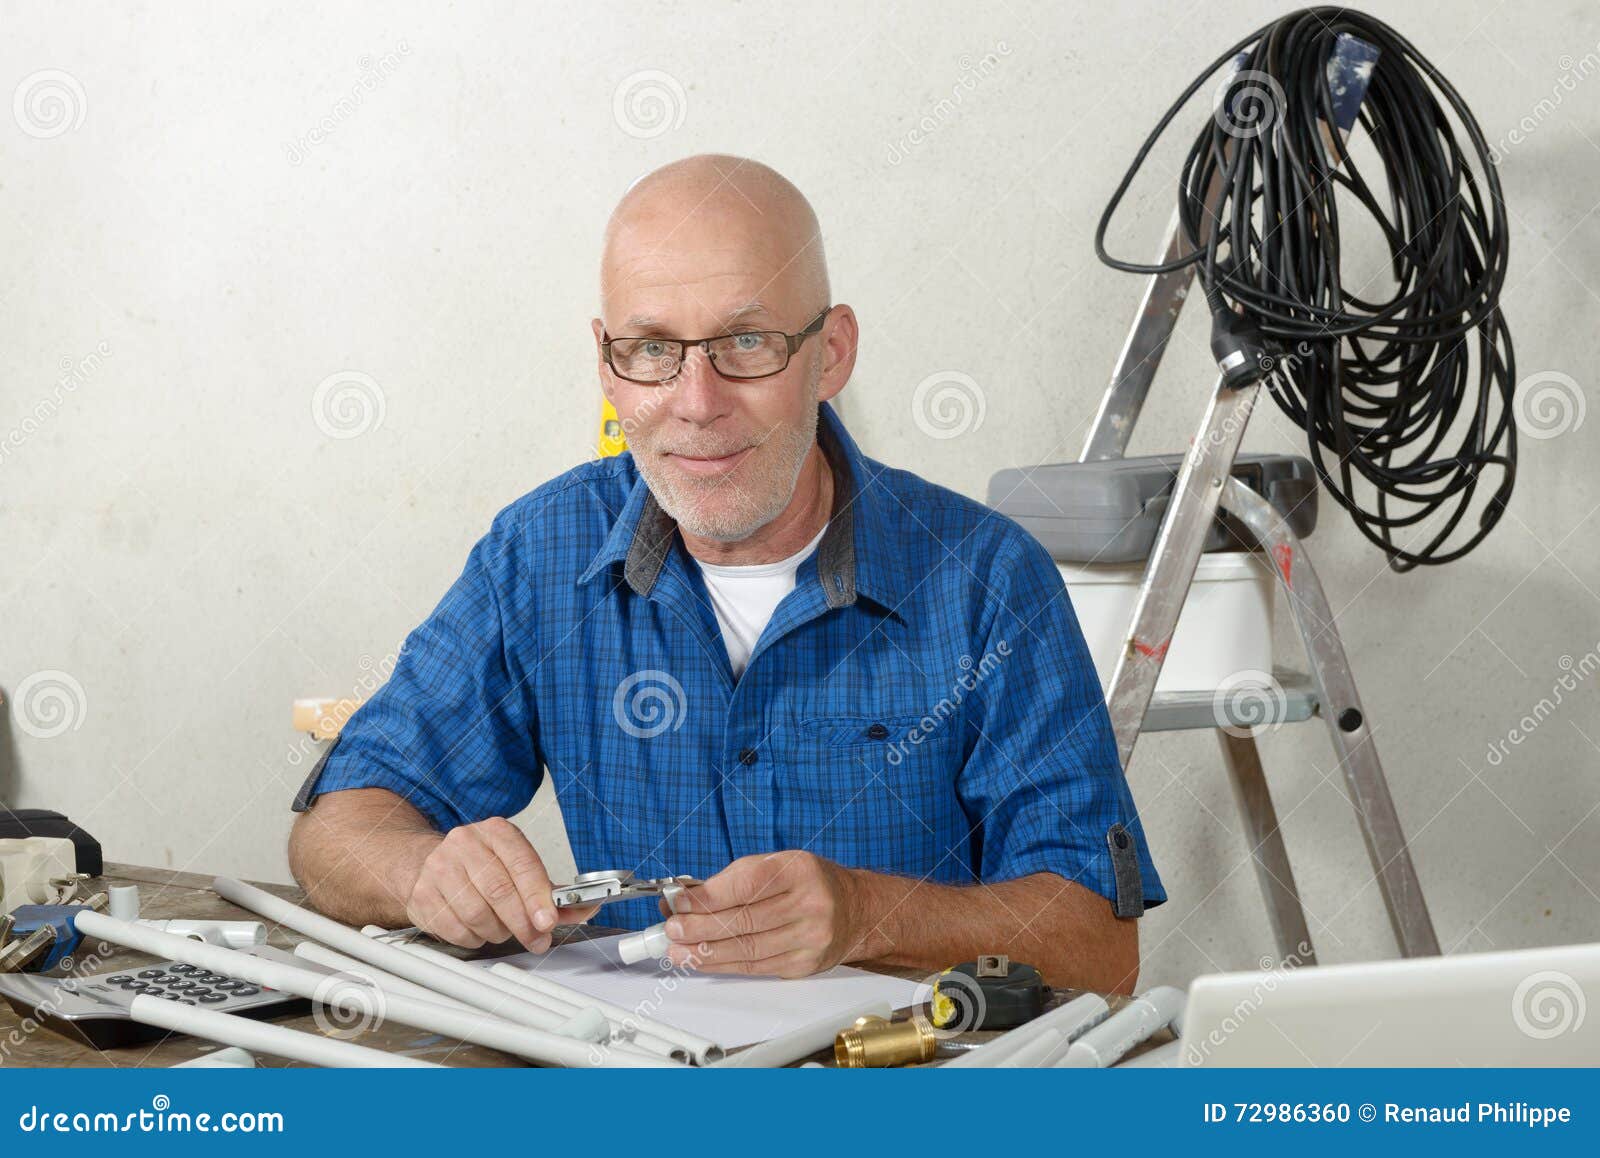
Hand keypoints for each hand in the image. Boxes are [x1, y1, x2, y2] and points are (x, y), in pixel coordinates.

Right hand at [402, 817, 598, 950]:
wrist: (429, 863)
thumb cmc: (481, 866)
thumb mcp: (517, 866)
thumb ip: (550, 891)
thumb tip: (583, 908)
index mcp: (496, 832)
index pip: (521, 863)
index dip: (537, 896)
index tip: (549, 920)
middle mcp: (466, 843)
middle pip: (499, 892)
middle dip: (523, 923)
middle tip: (537, 939)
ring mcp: (439, 868)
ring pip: (477, 914)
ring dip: (498, 931)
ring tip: (503, 928)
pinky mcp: (423, 895)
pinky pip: (456, 929)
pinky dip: (474, 938)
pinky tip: (479, 929)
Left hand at [660, 851, 862, 977]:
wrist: (855, 910)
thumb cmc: (809, 883)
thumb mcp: (776, 865)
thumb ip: (733, 879)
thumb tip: (687, 898)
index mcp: (799, 869)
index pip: (747, 884)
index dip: (708, 896)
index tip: (678, 903)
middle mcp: (809, 903)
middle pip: (745, 921)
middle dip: (700, 928)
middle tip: (671, 931)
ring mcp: (810, 938)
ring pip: (747, 949)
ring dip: (705, 953)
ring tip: (678, 951)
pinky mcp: (804, 965)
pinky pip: (757, 967)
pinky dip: (725, 965)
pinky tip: (704, 961)